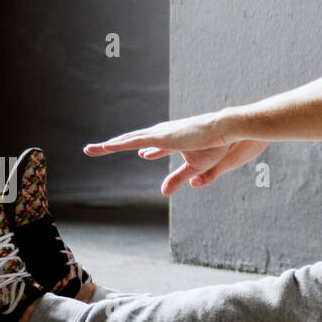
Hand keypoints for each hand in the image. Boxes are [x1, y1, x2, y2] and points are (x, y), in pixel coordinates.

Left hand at [85, 113, 269, 196]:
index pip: (154, 144)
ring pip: (129, 139)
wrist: (228, 129)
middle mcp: (164, 134)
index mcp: (174, 140)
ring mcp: (162, 134)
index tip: (142, 153)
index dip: (145, 149)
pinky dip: (118, 144)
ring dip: (110, 144)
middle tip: (96, 149)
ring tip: (92, 149)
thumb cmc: (219, 145)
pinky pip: (134, 140)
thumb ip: (178, 179)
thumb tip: (164, 192)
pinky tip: (106, 146)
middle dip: (115, 144)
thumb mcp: (196, 168)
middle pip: (135, 139)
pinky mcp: (162, 136)